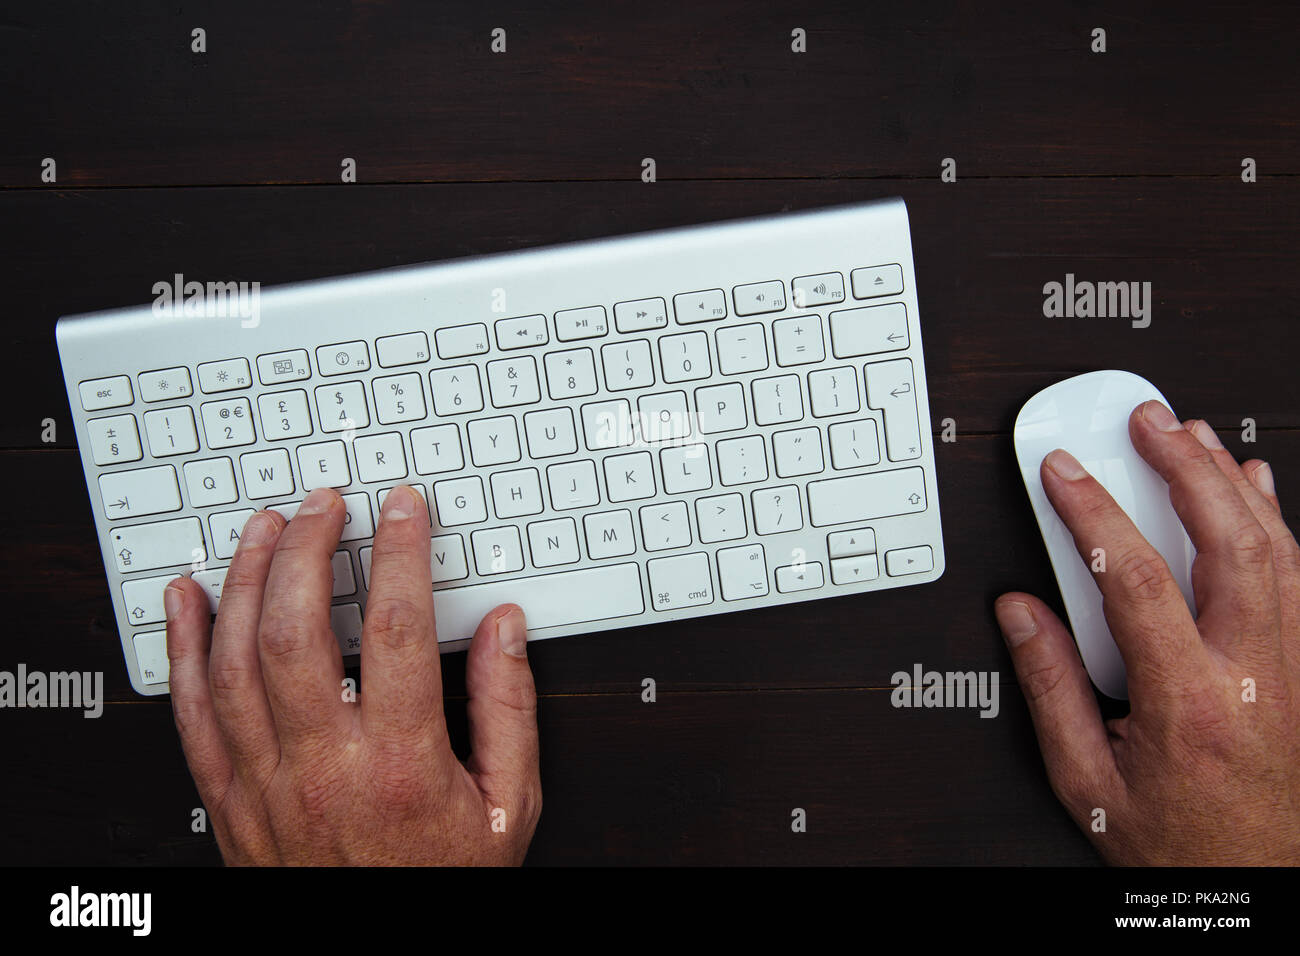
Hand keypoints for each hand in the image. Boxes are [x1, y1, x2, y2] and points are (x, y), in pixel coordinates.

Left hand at [162, 485, 540, 864]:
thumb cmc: (439, 885)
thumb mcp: (506, 807)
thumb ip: (509, 711)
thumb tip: (505, 631)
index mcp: (402, 764)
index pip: (397, 630)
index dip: (401, 554)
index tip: (403, 511)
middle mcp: (325, 768)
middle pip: (296, 632)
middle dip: (305, 550)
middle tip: (322, 506)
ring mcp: (266, 784)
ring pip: (235, 661)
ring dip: (245, 580)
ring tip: (264, 529)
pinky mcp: (229, 801)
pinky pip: (191, 713)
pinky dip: (183, 646)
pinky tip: (189, 598)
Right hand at [995, 401, 1299, 864]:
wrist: (1256, 885)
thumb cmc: (1179, 844)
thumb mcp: (1086, 781)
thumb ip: (1050, 687)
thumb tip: (1021, 612)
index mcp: (1189, 703)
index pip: (1135, 578)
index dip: (1092, 511)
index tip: (1064, 472)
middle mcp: (1255, 676)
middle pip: (1228, 541)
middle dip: (1183, 467)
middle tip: (1148, 421)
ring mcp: (1293, 669)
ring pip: (1276, 549)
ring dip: (1231, 481)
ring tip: (1193, 435)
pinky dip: (1275, 520)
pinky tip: (1254, 487)